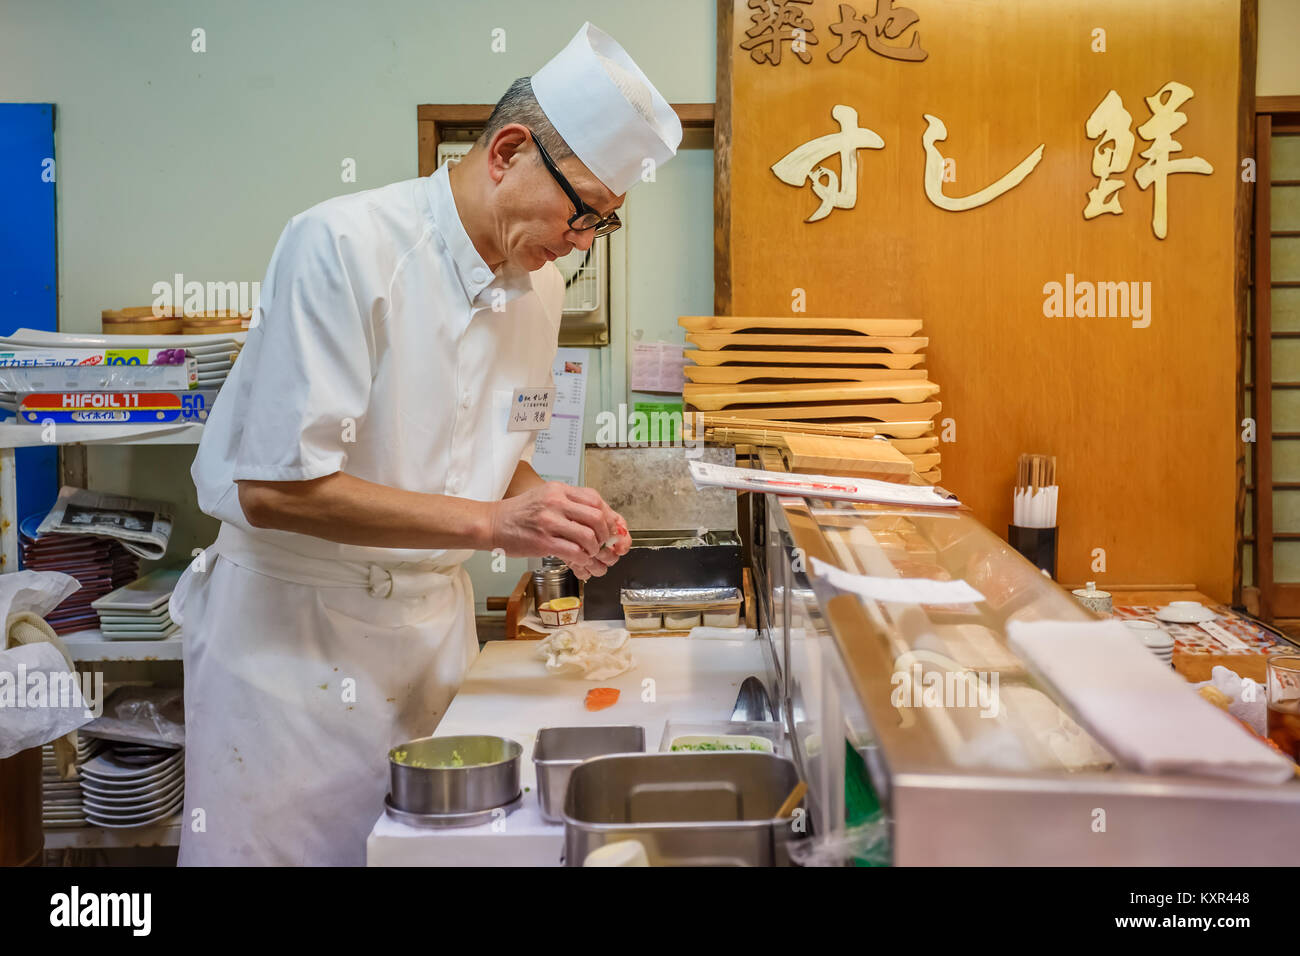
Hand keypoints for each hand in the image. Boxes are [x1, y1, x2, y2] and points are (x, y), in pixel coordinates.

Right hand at [489, 483, 629, 579]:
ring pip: (588, 536)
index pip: (595, 499)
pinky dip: (583, 558)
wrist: (492, 522)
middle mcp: (555, 502)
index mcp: (558, 489)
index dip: (607, 515)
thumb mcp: (545, 496)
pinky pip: (574, 552)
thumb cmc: (518, 513)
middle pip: (597, 517)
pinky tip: (580, 559)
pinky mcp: (544, 541)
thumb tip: (597, 516)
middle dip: (605, 533)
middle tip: (602, 542)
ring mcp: (549, 522)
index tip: (609, 526)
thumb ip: (569, 502)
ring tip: (589, 552)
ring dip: (594, 548)